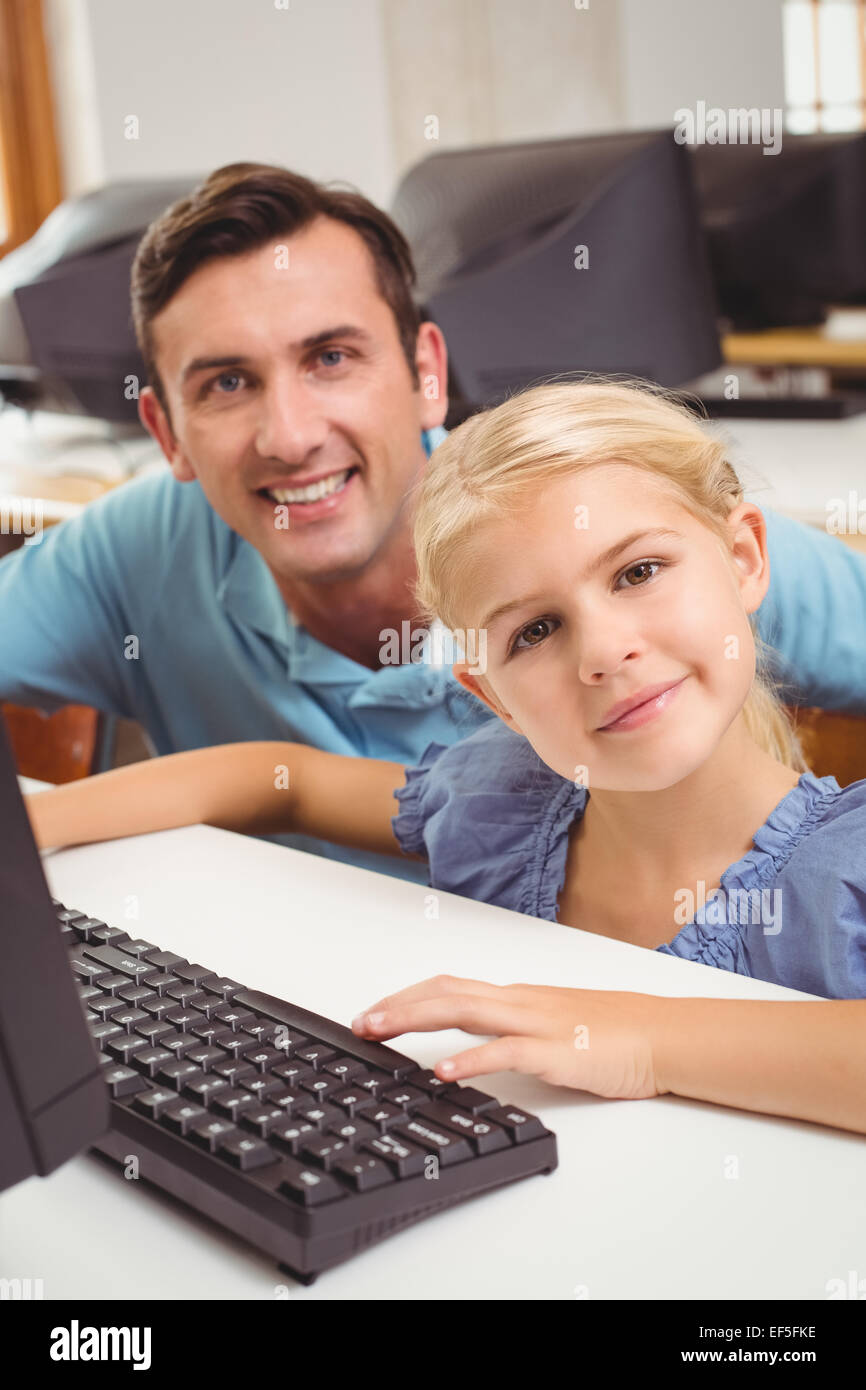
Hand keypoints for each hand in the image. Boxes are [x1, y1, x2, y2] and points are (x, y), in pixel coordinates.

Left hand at [351, 974, 668, 1099]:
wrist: (663, 1034)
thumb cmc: (614, 1032)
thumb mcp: (552, 1024)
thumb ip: (513, 1030)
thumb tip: (474, 1043)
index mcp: (516, 997)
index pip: (449, 986)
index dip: (406, 995)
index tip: (373, 1011)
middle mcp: (519, 1002)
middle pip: (445, 992)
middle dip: (396, 1005)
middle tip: (359, 1022)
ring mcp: (536, 1023)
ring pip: (464, 1011)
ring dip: (415, 1018)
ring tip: (379, 1031)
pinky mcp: (556, 1052)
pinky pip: (506, 1052)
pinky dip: (470, 1060)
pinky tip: (443, 1072)